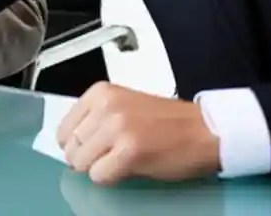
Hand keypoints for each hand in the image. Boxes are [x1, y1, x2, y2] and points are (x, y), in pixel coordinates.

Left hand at [56, 82, 220, 184]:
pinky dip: (111, 178)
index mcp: (101, 93)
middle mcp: (105, 107)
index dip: (75, 145)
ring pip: (82, 163)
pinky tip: (129, 168)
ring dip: (99, 168)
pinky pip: (100, 176)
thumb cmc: (170, 123)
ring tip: (122, 160)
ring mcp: (116, 128)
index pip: (64, 128)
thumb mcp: (124, 106)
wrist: (206, 131)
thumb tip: (70, 143)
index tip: (90, 148)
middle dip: (87, 159)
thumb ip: (96, 118)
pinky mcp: (129, 151)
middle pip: (71, 148)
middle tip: (110, 157)